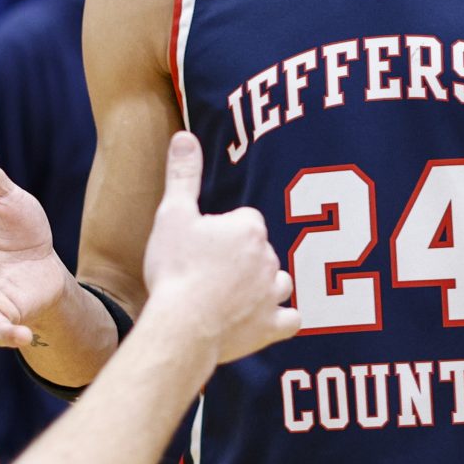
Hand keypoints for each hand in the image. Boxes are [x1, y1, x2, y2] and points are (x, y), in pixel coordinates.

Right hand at [140, 132, 299, 363]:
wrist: (181, 326)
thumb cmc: (175, 269)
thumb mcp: (172, 214)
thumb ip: (183, 175)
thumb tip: (185, 136)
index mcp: (248, 228)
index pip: (245, 220)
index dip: (223, 230)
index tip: (203, 242)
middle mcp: (269, 259)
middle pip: (261, 250)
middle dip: (241, 257)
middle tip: (209, 269)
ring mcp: (272, 295)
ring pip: (280, 281)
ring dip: (265, 283)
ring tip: (236, 291)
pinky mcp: (271, 327)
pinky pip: (291, 319)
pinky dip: (281, 318)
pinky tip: (267, 318)